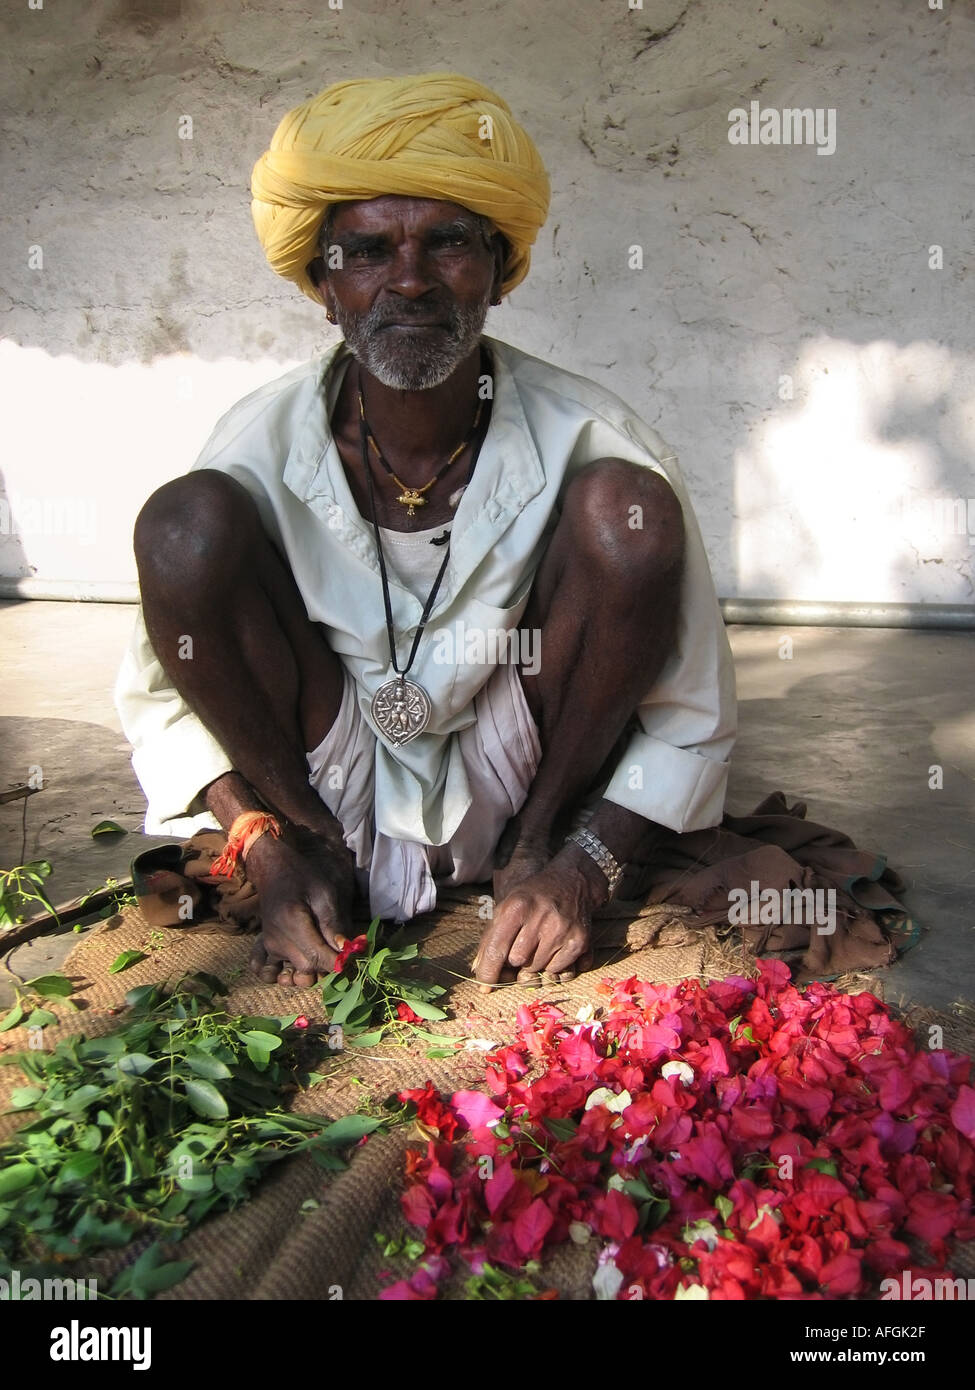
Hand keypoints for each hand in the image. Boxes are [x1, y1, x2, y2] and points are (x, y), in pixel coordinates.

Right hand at [245, 829, 354, 986]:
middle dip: (329, 965)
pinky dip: (290, 973)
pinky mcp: (268, 948)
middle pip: (308, 968)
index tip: (353, 960)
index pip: (318, 957)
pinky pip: (274, 972)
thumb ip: (333, 923)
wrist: (274, 871)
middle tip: (343, 953)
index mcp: (292, 923)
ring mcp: (271, 946)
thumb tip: (346, 950)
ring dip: (314, 972)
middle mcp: (277, 940)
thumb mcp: (324, 893)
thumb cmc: (302, 878)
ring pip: (297, 972)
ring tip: (326, 956)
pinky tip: (303, 964)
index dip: (338, 963)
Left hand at [473, 844, 605, 986]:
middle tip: (522, 944)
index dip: (488, 972)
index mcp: (516, 906)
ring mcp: (562, 930)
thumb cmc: (533, 897)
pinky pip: (557, 969)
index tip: (484, 986)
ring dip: (534, 962)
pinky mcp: (579, 941)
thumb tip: (479, 970)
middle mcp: (540, 917)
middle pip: (516, 960)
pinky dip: (553, 963)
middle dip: (515, 959)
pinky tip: (555, 944)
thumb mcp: (507, 906)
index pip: (496, 948)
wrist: (572, 882)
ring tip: (540, 941)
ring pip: (537, 968)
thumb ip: (491, 938)